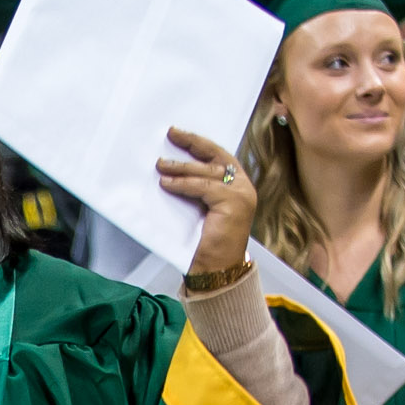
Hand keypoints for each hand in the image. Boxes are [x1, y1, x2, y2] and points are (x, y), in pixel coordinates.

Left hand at [158, 127, 253, 275]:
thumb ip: (197, 190)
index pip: (219, 156)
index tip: (178, 134)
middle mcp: (244, 187)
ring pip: (206, 172)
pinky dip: (182, 184)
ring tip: (160, 165)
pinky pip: (202, 187)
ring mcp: (241, 194)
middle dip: (191, 144)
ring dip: (180, 167)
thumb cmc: (207, 243)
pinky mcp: (233, 203)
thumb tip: (171, 170)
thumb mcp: (201, 209)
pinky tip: (167, 183)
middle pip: (215, 157)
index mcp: (238, 185)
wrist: (217, 270)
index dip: (199, 143)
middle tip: (171, 135)